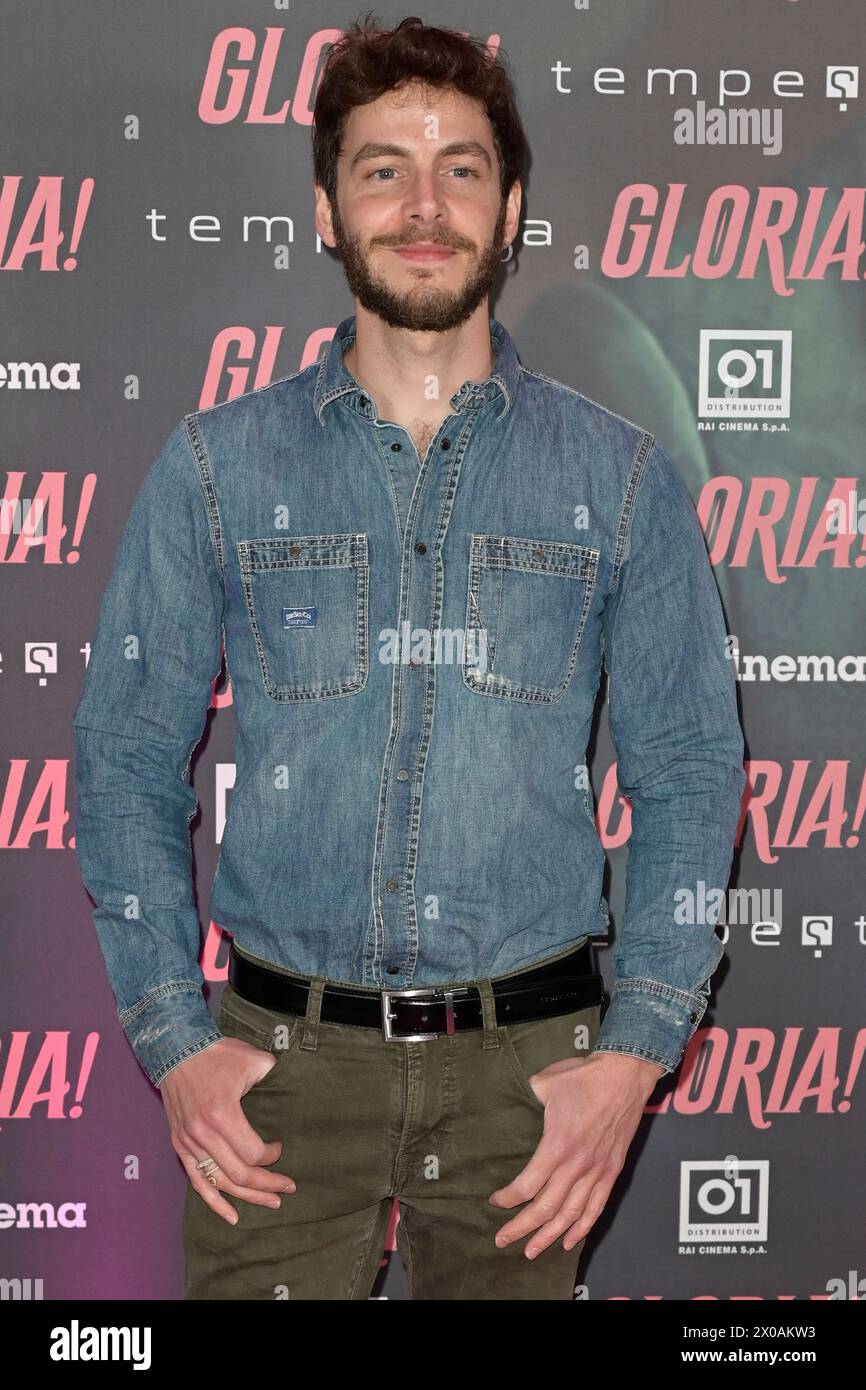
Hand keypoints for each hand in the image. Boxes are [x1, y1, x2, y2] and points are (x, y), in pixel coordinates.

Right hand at [161, 1037, 296, 1225]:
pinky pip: (197, 1181)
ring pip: (220, 1182)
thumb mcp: (253, 1060)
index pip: (252, 1153)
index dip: (271, 1156)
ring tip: (271, 1202)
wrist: (176, 1049)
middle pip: (239, 1174)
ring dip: (247, 1196)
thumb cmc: (218, 1054)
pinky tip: (231, 1216)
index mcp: (222, 1114)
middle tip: (288, 1187)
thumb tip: (296, 1086)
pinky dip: (214, 1202)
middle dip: (267, 1184)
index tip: (280, 1148)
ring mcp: (189, 1142)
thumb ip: (275, 1076)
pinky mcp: (180, 1144)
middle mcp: (203, 1133)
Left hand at [488, 1050, 663, 1257]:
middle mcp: (576, 1165)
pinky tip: (569, 1241)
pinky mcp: (611, 1171)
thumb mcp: (546, 1082)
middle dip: (521, 1228)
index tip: (495, 1202)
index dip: (508, 1199)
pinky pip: (596, 1207)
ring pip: (570, 1215)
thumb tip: (515, 1099)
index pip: (527, 1185)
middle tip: (502, 1240)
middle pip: (545, 1208)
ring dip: (549, 1236)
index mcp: (557, 1145)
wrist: (625, 1075)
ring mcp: (596, 1171)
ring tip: (531, 1251)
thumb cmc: (585, 1077)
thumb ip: (527, 1097)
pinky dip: (583, 1228)